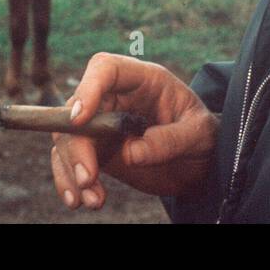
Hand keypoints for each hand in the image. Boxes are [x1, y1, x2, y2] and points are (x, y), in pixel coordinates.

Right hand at [49, 53, 218, 209]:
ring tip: (92, 200)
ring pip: (67, 138)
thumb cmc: (202, 136)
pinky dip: (69, 181)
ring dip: (72, 169)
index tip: (80, 120)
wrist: (199, 161)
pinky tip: (78, 201)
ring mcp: (102, 124)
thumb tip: (131, 153)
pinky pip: (70, 160)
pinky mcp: (96, 150)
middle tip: (88, 178)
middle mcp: (116, 97)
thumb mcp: (199, 134)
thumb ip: (169, 140)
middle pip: (77, 108)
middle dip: (77, 145)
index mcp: (143, 80)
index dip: (88, 88)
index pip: (106, 68)